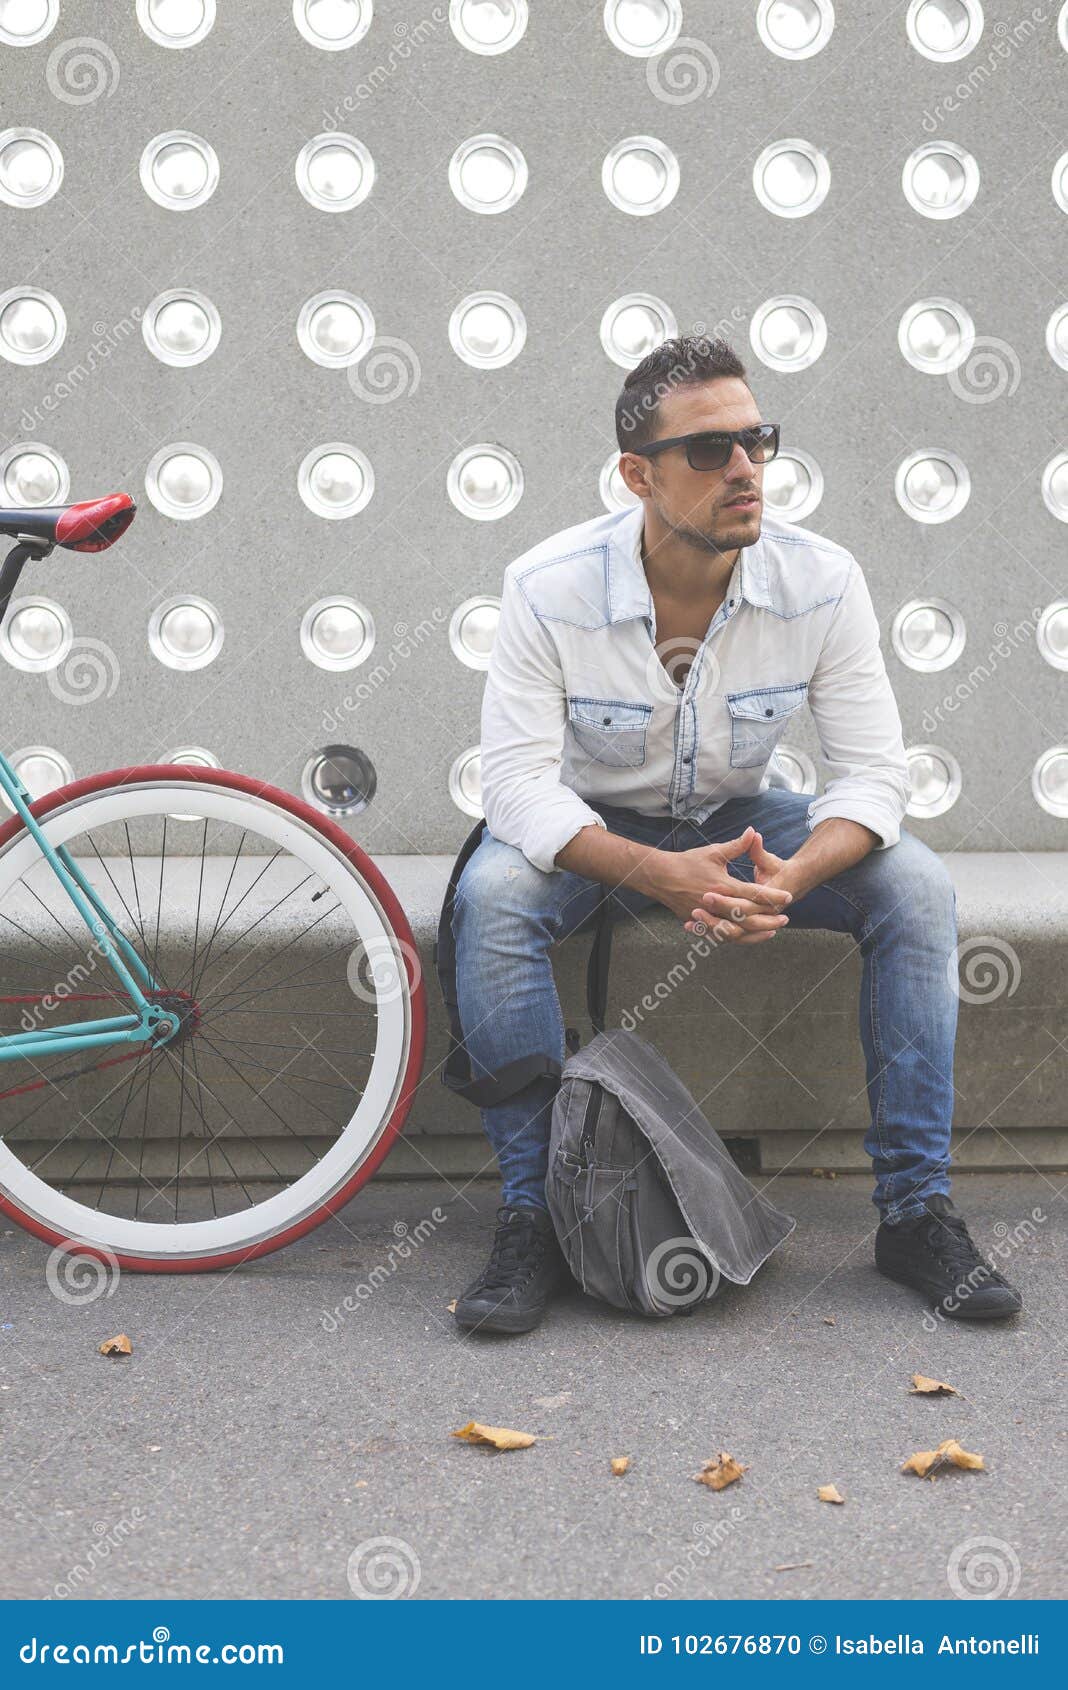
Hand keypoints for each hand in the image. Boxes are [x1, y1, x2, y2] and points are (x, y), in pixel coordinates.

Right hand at [640, 827, 792, 944]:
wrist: (660, 877)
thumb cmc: (688, 862)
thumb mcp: (714, 852)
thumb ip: (737, 845)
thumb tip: (753, 831)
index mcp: (722, 885)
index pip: (752, 893)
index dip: (772, 895)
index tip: (788, 896)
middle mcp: (716, 904)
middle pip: (748, 918)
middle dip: (769, 920)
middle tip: (785, 919)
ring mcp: (706, 916)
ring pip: (736, 932)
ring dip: (755, 934)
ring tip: (771, 932)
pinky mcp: (699, 923)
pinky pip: (721, 935)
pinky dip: (737, 937)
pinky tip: (748, 936)